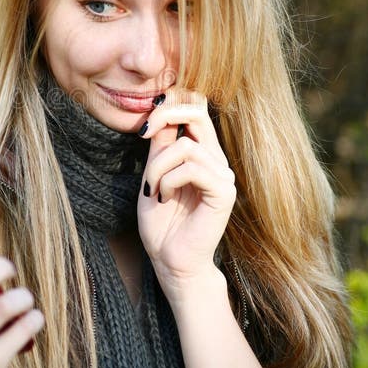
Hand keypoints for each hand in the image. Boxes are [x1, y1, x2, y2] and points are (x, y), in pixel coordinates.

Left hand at [137, 90, 235, 304]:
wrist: (171, 263)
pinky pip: (193, 168)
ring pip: (186, 145)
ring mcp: (223, 175)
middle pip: (198, 111)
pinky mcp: (224, 192)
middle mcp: (215, 160)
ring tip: (153, 190)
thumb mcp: (152, 177)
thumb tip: (156, 115)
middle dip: (166, 114)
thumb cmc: (161, 225)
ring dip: (158, 166)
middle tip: (143, 133)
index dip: (169, 104)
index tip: (143, 126)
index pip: (195, 108)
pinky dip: (169, 180)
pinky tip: (164, 198)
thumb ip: (158, 148)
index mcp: (201, 153)